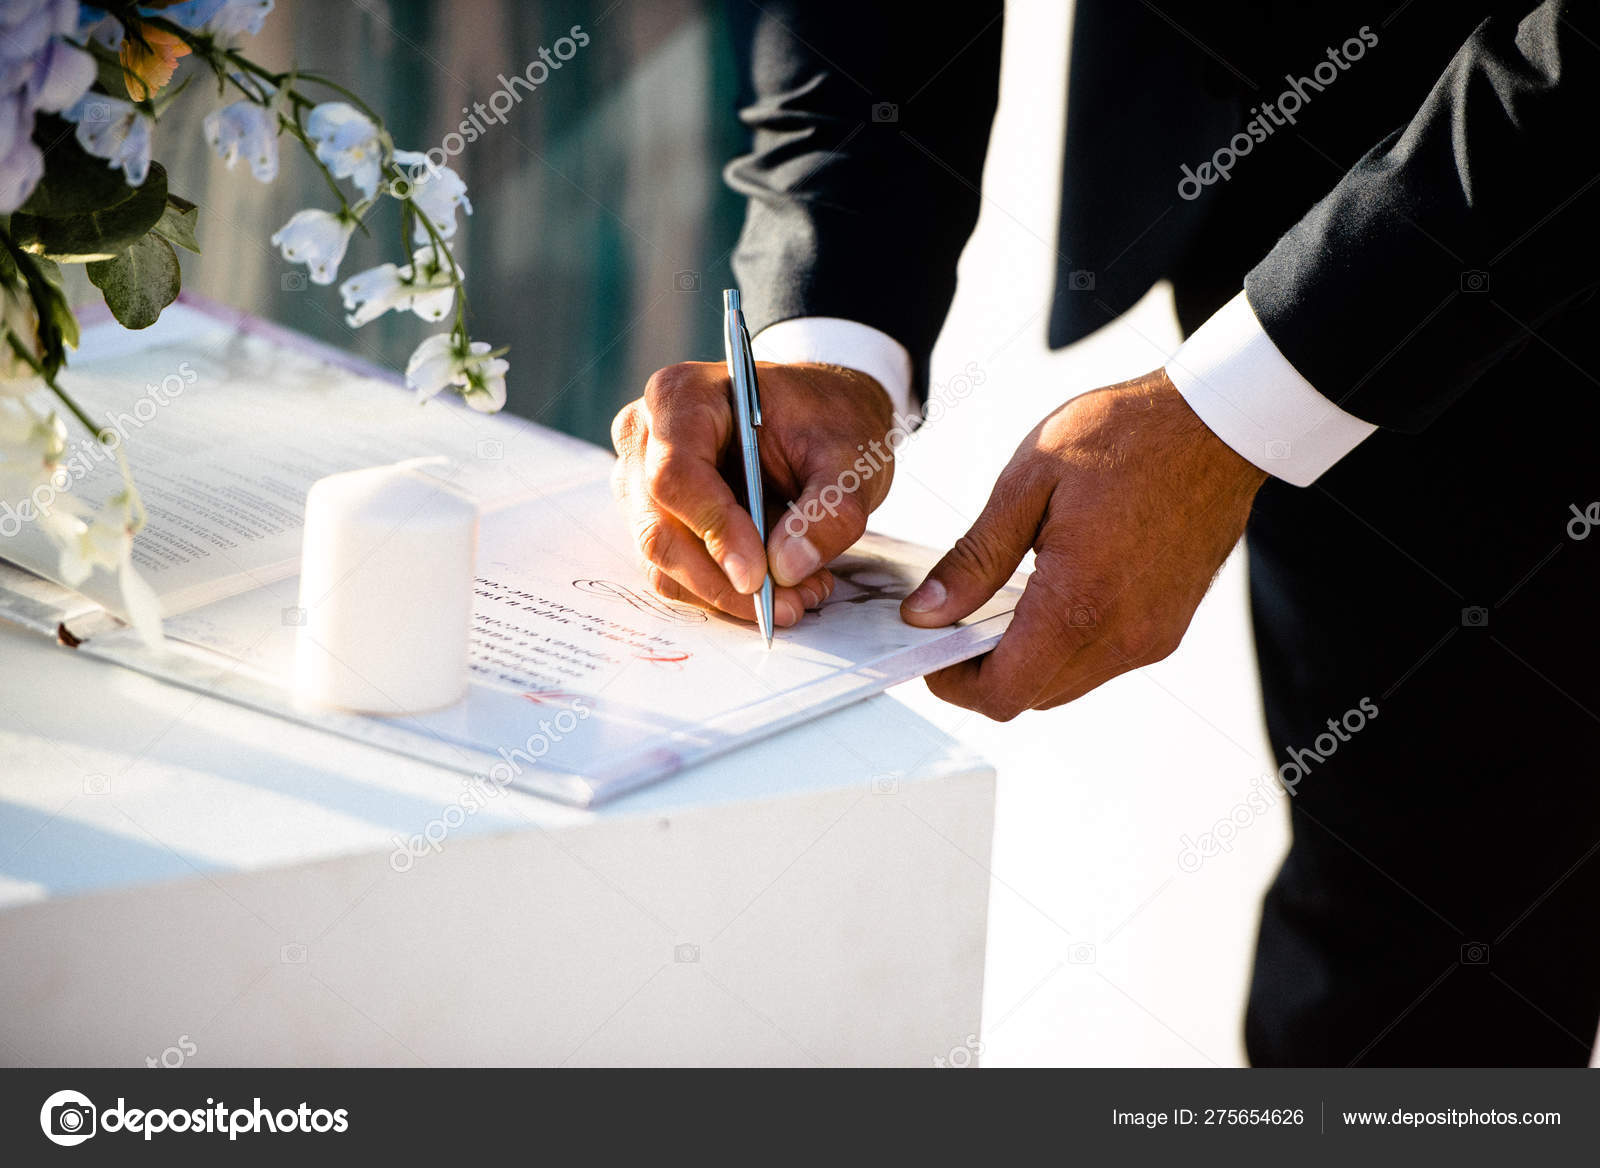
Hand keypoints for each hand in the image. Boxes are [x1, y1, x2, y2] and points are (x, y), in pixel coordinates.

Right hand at [611, 360, 896, 625]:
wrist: (823, 417)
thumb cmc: (828, 421)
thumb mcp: (850, 458)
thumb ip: (829, 509)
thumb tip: (788, 567)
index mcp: (683, 396)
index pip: (675, 473)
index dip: (714, 529)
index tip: (759, 576)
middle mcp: (646, 438)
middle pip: (659, 528)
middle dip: (722, 579)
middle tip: (789, 603)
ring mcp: (642, 483)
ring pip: (663, 561)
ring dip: (727, 593)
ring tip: (799, 594)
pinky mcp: (655, 520)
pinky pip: (675, 574)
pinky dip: (723, 593)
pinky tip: (780, 587)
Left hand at [901, 368, 1265, 718]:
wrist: (1216, 425)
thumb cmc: (1125, 436)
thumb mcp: (1028, 483)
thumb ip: (974, 559)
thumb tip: (927, 613)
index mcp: (1081, 602)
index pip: (1004, 692)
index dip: (954, 683)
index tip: (932, 647)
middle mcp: (1123, 636)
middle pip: (1032, 695)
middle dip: (984, 670)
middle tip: (958, 618)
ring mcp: (1152, 638)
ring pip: (1066, 685)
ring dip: (1026, 659)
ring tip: (1000, 602)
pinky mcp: (1169, 629)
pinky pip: (1101, 662)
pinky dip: (1064, 645)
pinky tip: (1048, 595)